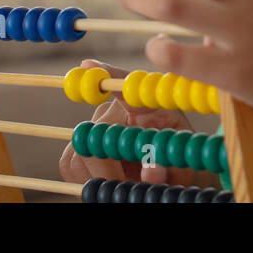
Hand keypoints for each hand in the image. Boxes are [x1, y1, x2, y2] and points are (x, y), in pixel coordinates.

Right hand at [57, 58, 220, 188]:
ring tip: (121, 186)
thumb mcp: (183, 167)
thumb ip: (169, 168)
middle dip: (106, 165)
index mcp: (148, 105)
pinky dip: (84, 179)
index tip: (88, 66)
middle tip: (122, 185)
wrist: (168, 175)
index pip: (128, 85)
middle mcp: (118, 109)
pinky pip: (70, 162)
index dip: (108, 74)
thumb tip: (151, 172)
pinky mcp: (83, 144)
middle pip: (98, 129)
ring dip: (96, 175)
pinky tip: (106, 184)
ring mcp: (98, 125)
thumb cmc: (178, 164)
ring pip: (79, 149)